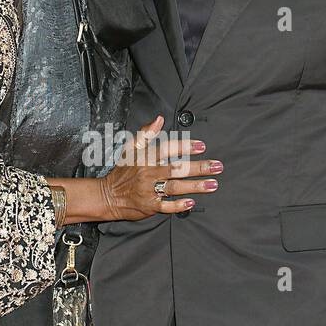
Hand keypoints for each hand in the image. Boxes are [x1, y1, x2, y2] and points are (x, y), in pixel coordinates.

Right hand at [99, 114, 221, 220]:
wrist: (108, 195)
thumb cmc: (122, 171)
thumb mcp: (130, 148)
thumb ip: (145, 133)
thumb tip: (159, 119)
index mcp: (146, 158)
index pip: (168, 149)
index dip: (185, 146)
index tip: (202, 146)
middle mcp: (148, 173)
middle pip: (177, 169)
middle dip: (199, 167)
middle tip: (217, 166)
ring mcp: (149, 190)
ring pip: (175, 187)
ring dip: (195, 186)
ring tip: (212, 184)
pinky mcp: (149, 206)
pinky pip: (165, 206)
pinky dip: (178, 205)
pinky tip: (191, 202)